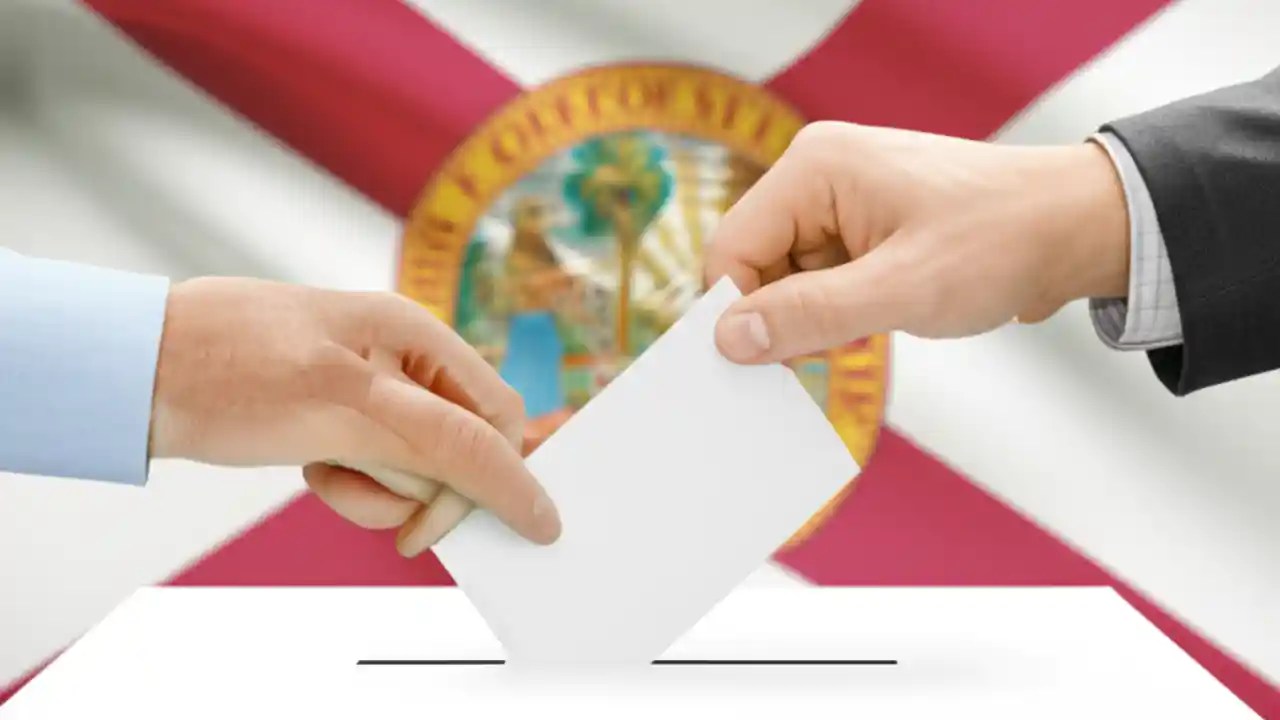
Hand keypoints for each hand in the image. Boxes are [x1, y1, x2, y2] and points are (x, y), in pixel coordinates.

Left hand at [148, 277, 559, 555]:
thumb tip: (518, 486)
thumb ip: (442, 447)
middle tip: (394, 520)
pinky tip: (310, 469)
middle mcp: (399, 360)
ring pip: (414, 468)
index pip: (495, 415)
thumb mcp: (348, 410)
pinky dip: (349, 487)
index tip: (519, 529)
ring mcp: (367, 393)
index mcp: (414, 335)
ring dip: (378, 490)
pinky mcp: (336, 422)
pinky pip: (373, 472)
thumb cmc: (230, 371)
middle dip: (423, 488)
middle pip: (459, 446)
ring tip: (325, 476)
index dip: (507, 474)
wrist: (134, 375)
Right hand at [705, 122, 1129, 362]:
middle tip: (832, 348)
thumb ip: (808, 315)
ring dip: (818, 315)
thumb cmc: (1002, 242)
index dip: (739, 310)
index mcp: (815, 168)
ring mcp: (842, 199)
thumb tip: (727, 340)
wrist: (1078, 227)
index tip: (764, 365)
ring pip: (789, 277)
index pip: (732, 248)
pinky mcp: (865, 224)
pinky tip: (880, 318)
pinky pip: (822, 276)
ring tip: (875, 323)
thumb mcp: (900, 290)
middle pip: (756, 263)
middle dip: (784, 315)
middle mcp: (819, 174)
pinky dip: (839, 309)